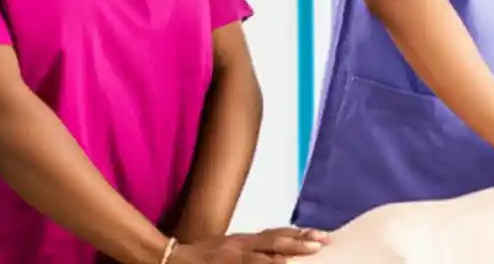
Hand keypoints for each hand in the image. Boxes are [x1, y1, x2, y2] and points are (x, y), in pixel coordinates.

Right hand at [169, 228, 330, 262]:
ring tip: (311, 249)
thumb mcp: (226, 253)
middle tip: (325, 240)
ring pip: (266, 249)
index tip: (321, 233)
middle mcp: (239, 242)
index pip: (276, 234)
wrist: (167, 259)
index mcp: (242, 241)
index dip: (299, 233)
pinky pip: (248, 263)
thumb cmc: (199, 260)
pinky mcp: (223, 262)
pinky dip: (266, 263)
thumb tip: (275, 258)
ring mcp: (231, 252)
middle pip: (276, 238)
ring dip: (290, 248)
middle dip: (302, 238)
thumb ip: (248, 254)